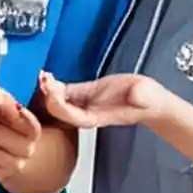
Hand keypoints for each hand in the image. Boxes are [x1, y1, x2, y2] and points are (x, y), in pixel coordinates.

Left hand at [38, 70, 166, 128]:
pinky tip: (47, 75)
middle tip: (43, 80)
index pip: (74, 117)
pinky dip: (54, 85)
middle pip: (61, 112)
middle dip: (49, 98)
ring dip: (48, 90)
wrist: (150, 102)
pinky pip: (65, 92)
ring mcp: (84, 104)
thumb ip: (141, 96)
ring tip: (42, 76)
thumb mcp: (148, 96)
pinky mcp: (84, 93)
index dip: (61, 107)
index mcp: (99, 117)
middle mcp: (88, 112)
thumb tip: (137, 94)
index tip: (53, 91)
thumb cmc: (149, 102)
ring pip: (60, 101)